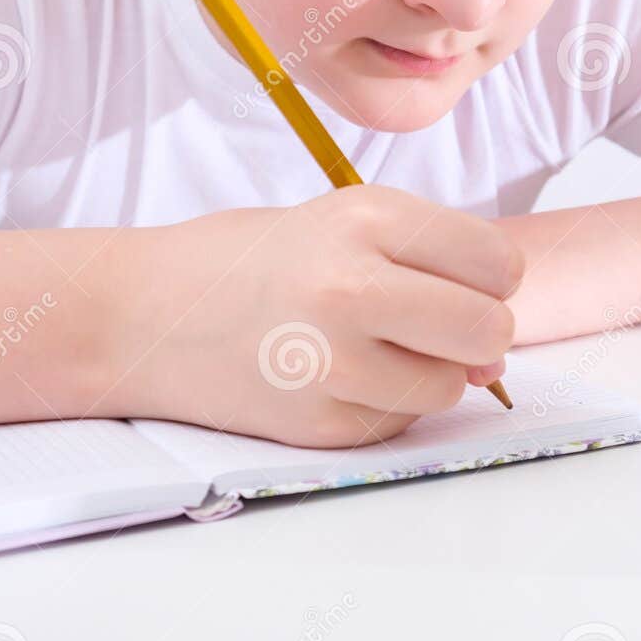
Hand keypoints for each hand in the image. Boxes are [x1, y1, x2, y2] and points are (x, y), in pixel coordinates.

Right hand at [116, 186, 522, 447]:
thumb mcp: (340, 224)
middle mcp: (354, 287)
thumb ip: (427, 269)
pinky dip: (385, 403)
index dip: (490, 277)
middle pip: (490, 329)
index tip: (458, 280)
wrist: (141, 314)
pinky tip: (336, 376)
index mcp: (367, 219)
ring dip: (429, 373)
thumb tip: (495, 359)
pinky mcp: (321, 422)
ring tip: (371, 347)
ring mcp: (336, 362)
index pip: (500, 263)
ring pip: (451, 386)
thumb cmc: (247, 261)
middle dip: (477, 332)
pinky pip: (402, 421)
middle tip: (433, 324)